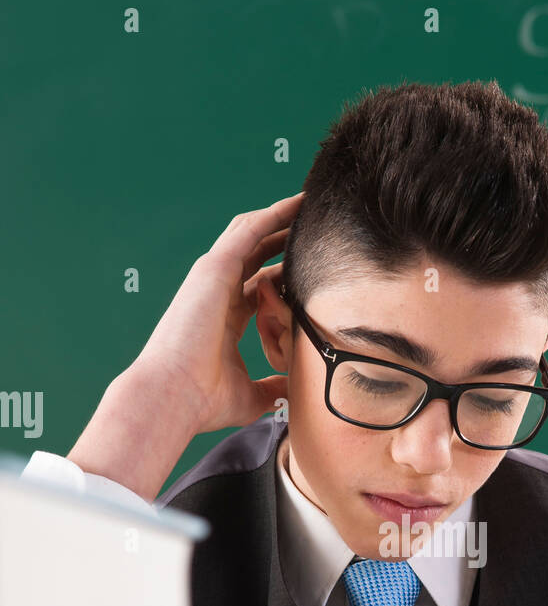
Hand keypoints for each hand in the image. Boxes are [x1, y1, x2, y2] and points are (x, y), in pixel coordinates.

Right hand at [135, 192, 304, 432]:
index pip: (259, 284)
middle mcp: (218, 292)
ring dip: (280, 217)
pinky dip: (273, 214)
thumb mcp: (252, 396)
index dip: (284, 273)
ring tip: (311, 204)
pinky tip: (298, 203)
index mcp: (225, 318)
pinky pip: (248, 230)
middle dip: (283, 237)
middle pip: (255, 253)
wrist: (172, 396)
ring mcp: (213, 277)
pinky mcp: (214, 268)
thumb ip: (273, 388)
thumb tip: (293, 392)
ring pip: (251, 233)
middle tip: (316, 225)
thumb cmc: (203, 402)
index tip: (314, 267)